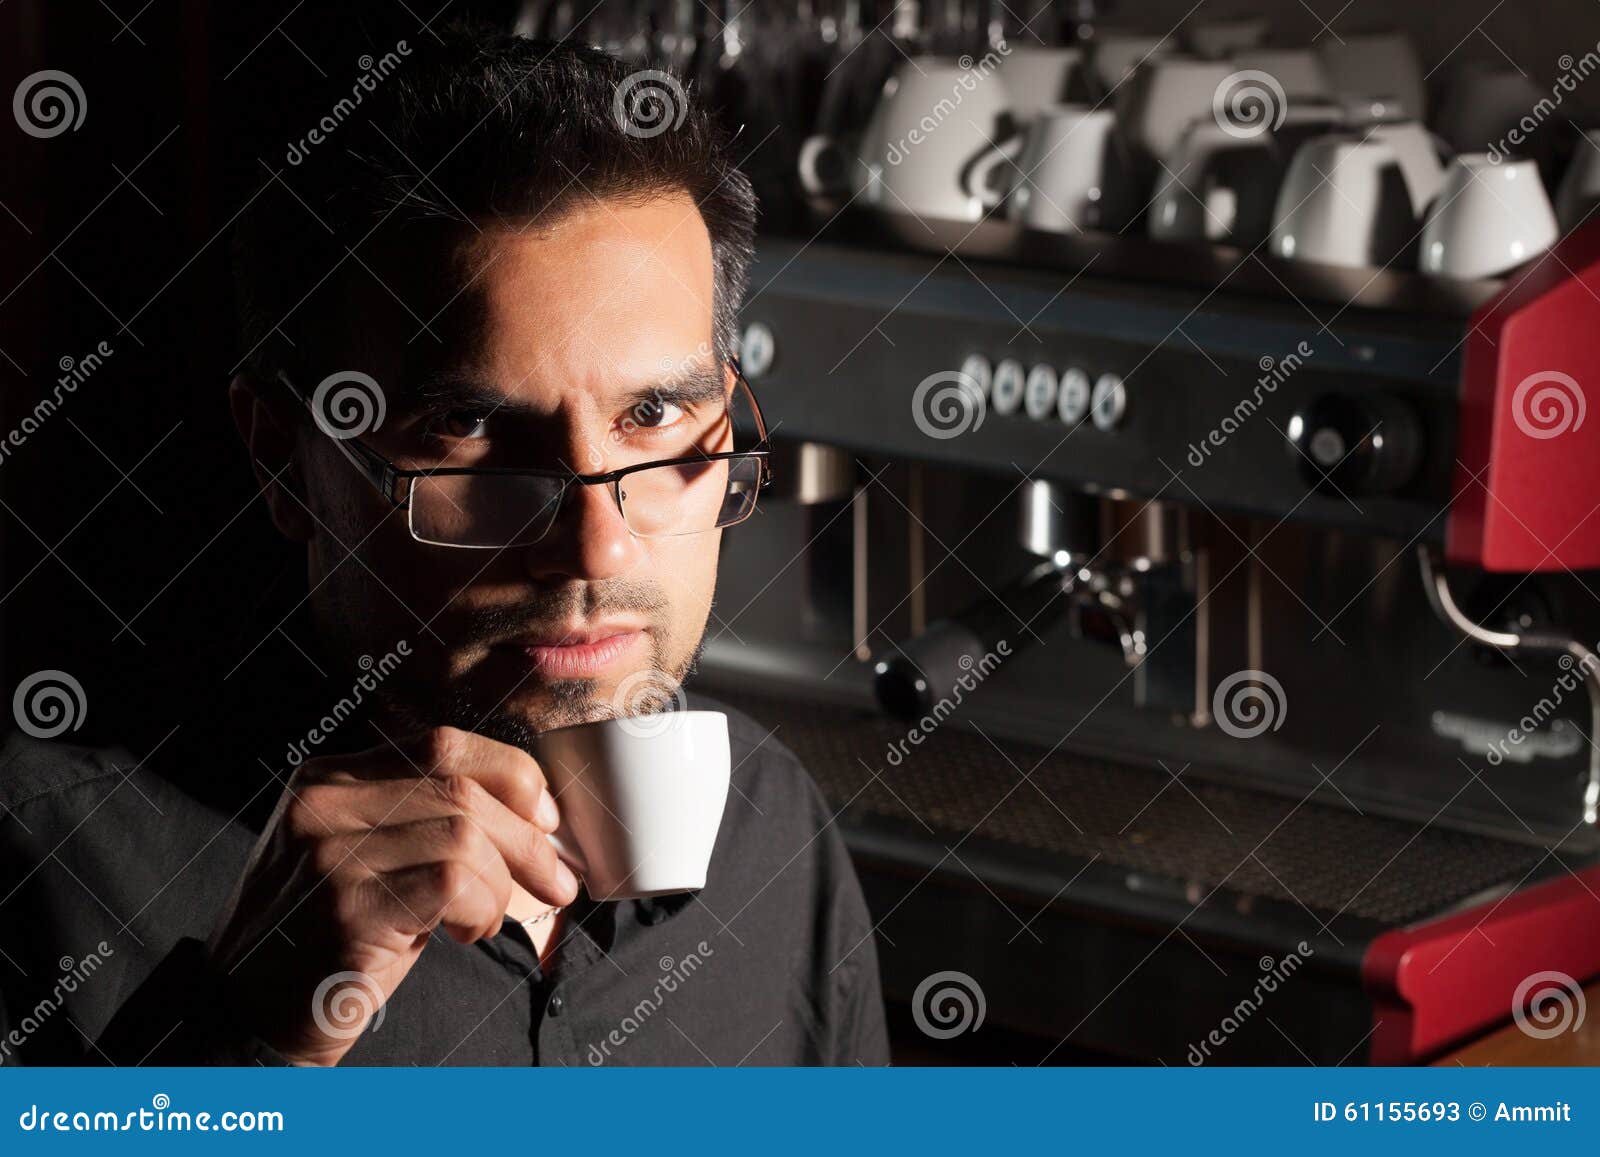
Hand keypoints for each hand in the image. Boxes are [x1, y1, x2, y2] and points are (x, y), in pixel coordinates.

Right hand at [204, 727, 579, 1065]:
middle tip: (556, 883)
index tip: (546, 816)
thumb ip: (425, 819)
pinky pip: (452, 883)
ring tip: (487, 921)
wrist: (248, 1020)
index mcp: (327, 777)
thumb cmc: (329, 942)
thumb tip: (536, 812)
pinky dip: (481, 910)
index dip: (509, 774)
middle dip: (527, 839)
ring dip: (501, 886)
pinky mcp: (345, 902)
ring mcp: (328, 850)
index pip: (440, 744)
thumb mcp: (369, 860)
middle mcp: (322, 801)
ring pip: (464, 835)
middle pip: (461, 789)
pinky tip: (464, 934)